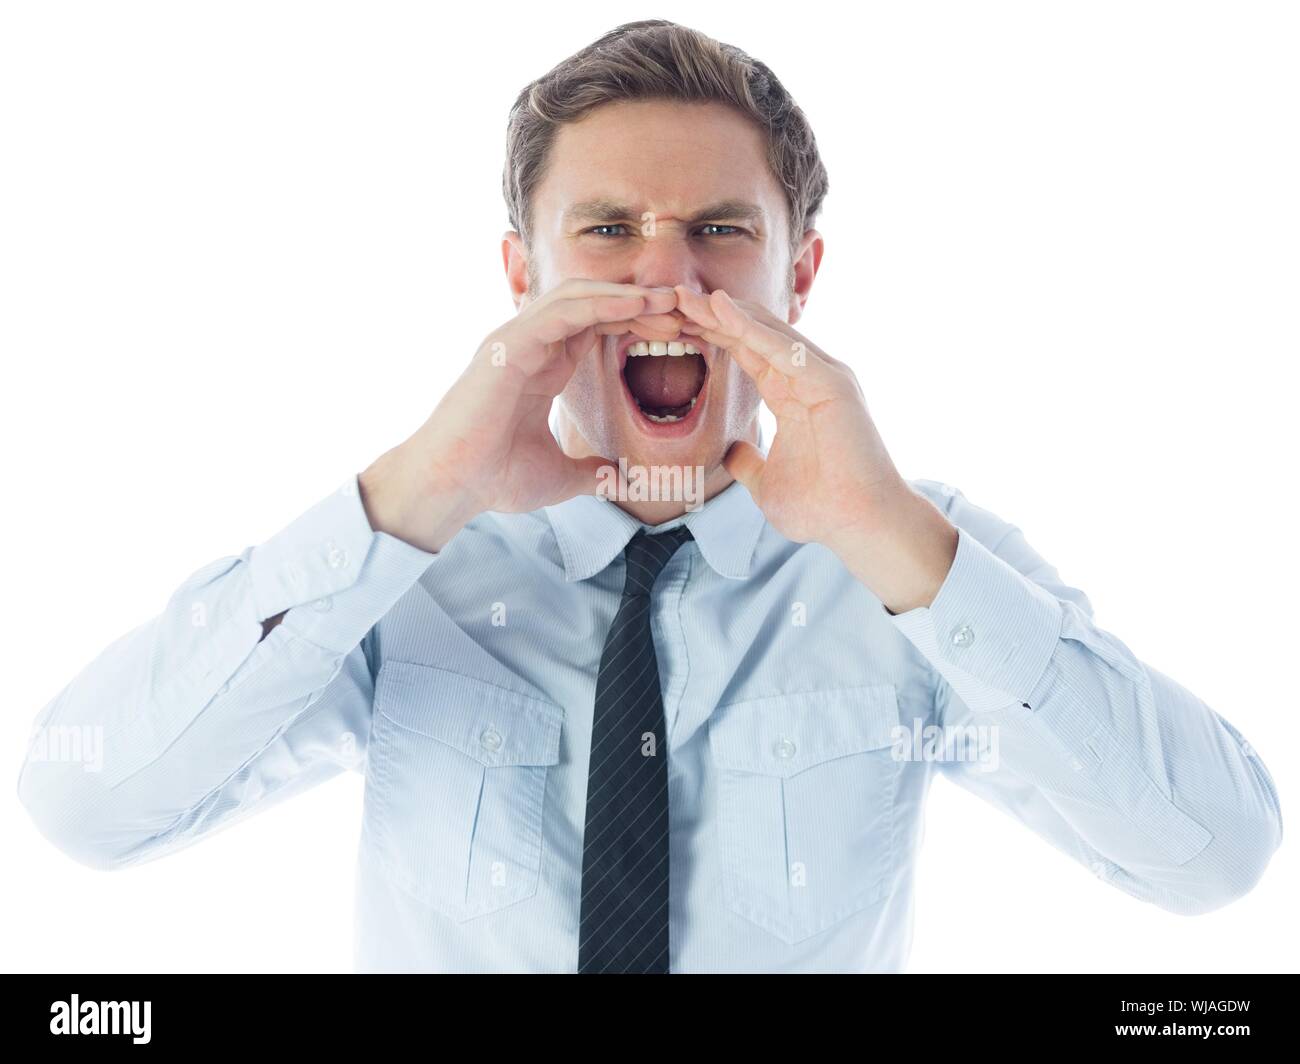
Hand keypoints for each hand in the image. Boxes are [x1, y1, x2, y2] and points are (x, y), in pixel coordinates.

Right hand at [360, 279, 680, 552]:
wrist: (451, 486)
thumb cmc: (493, 477)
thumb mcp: (560, 476)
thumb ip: (592, 472)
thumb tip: (622, 482)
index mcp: (545, 366)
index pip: (599, 327)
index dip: (639, 324)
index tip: (681, 335)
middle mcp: (533, 344)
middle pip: (596, 304)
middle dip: (641, 305)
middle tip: (685, 312)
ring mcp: (518, 338)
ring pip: (580, 297)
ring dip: (627, 296)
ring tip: (669, 301)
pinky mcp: (509, 343)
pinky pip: (561, 310)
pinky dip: (601, 302)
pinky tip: (636, 305)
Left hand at [672, 285, 958, 611]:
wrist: (861, 526)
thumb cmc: (823, 508)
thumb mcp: (767, 483)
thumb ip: (749, 462)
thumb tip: (731, 452)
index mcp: (792, 393)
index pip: (745, 352)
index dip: (711, 334)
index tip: (672, 322)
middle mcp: (809, 376)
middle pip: (752, 333)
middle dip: (711, 315)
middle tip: (670, 295)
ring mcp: (823, 375)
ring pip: (766, 332)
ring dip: (724, 313)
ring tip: (685, 294)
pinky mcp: (832, 382)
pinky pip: (784, 348)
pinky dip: (751, 328)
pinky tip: (721, 311)